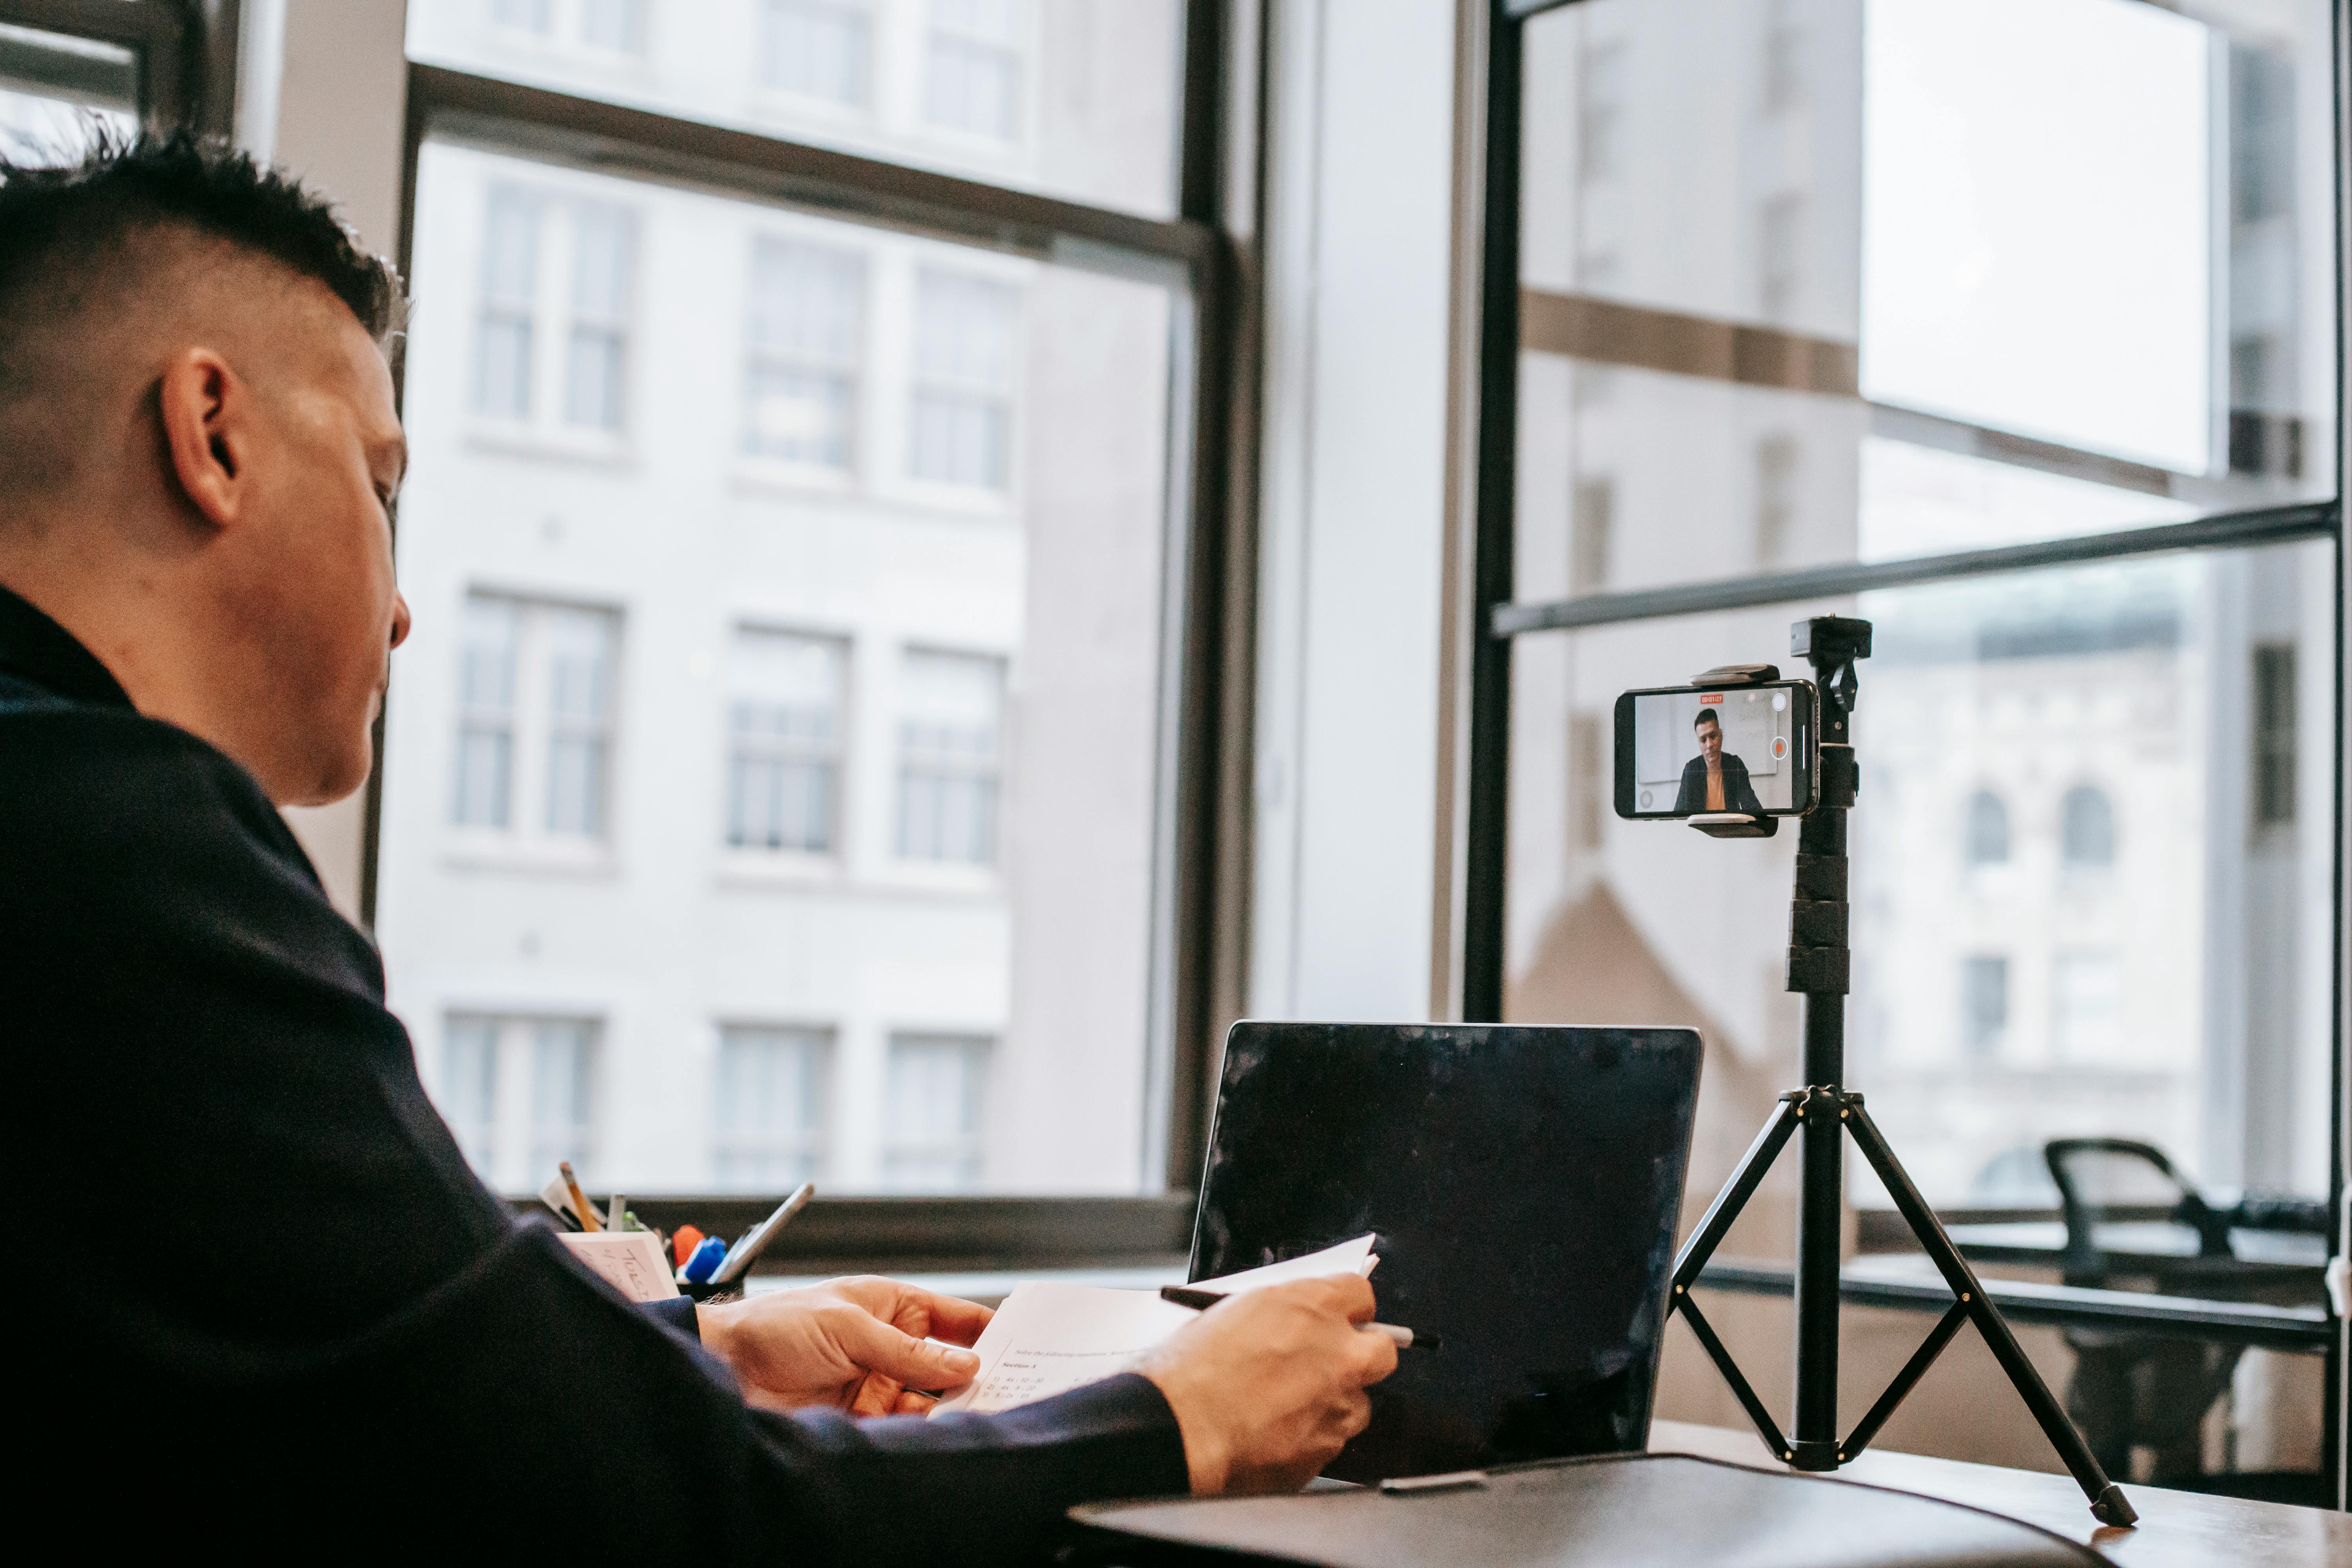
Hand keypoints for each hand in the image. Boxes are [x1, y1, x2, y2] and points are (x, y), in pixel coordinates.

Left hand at [695, 1276, 991, 1416]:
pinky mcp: (860, 1417)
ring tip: (972, 1413)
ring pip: (929, 1397)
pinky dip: (920, 1429)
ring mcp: (876, 1381)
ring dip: (949, 1406)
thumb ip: (908, 1351)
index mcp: (889, 1305)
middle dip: (974, 1373)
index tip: (1022, 1340)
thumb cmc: (776, 1326)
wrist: (723, 1369)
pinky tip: (934, 1431)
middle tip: (1007, 1386)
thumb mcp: (848, 1327)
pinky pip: (902, 1425)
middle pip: (947, 1361)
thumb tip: (964, 1362)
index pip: (951, 1316)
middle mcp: (888, 1344)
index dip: (986, 1327)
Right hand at [1137, 1275, 1397, 1494]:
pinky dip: (1310, 1439)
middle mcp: (1337, 1353)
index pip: (1361, 1295)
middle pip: (1382, 1350)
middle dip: (1361, 1356)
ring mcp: (1337, 1404)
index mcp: (1313, 1306)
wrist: (1180, 1427)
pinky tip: (1274, 1435)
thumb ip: (1283, 1312)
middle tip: (1329, 1365)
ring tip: (1286, 1408)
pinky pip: (1331, 1442)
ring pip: (1358, 1403)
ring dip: (1333, 1404)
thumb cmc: (1191, 1369)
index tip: (1340, 1319)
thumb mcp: (1235, 1311)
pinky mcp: (1327, 1449)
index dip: (1349, 1309)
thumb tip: (1298, 1320)